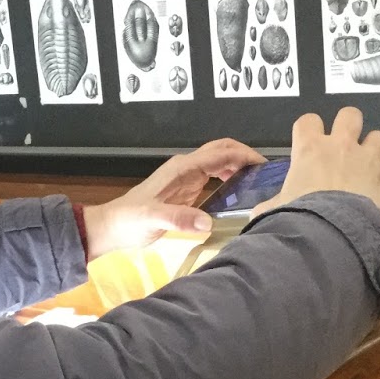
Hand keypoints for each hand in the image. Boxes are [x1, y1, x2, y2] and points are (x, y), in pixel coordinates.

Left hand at [82, 138, 263, 259]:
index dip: (244, 155)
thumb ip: (179, 219)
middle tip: (267, 174)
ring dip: (239, 167)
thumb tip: (207, 222)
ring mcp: (187, 179)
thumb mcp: (153, 219)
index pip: (220, 153)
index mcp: (182, 168)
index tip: (266, 167)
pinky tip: (238, 194)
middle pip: (222, 151)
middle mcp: (187, 168)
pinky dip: (230, 180)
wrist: (112, 227)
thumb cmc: (129, 220)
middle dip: (245, 156)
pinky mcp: (186, 191)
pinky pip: (214, 178)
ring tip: (259, 183)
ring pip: (220, 163)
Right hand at [252, 108, 379, 219]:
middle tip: (343, 145)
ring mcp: (366, 157)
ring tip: (365, 164)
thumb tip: (260, 213)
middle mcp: (340, 146)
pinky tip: (376, 184)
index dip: (308, 130)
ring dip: (372, 147)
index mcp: (310, 149)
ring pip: (378, 135)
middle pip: (349, 115)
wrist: (334, 236)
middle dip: (348, 126)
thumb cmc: (299, 219)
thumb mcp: (275, 211)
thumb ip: (271, 205)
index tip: (308, 143)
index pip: (308, 120)